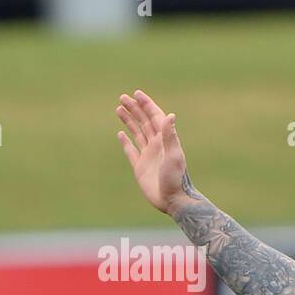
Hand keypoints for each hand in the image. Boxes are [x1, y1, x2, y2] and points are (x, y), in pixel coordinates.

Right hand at [115, 89, 194, 214]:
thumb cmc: (176, 179)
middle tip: (122, 97)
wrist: (173, 201)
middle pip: (144, 122)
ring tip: (119, 108)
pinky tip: (121, 134)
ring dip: (129, 120)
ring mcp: (148, 155)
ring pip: (137, 133)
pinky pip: (131, 151)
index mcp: (164, 140)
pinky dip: (126, 141)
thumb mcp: (174, 155)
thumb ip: (170, 136)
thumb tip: (170, 115)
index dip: (147, 105)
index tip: (136, 94)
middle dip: (134, 109)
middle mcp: (156, 145)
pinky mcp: (140, 167)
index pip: (155, 117)